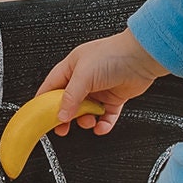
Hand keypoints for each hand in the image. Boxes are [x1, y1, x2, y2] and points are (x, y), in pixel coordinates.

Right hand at [37, 29, 166, 137]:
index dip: (44, 103)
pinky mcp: (113, 98)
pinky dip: (103, 124)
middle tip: (62, 129)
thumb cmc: (113, 54)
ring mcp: (98, 89)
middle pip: (68, 103)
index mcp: (71, 68)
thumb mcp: (84, 74)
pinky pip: (105, 116)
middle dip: (64, 117)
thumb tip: (61, 114)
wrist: (142, 57)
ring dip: (86, 120)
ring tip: (89, 121)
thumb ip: (71, 96)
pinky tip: (102, 126)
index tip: (41, 118)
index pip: (51, 88)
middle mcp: (83, 79)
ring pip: (86, 112)